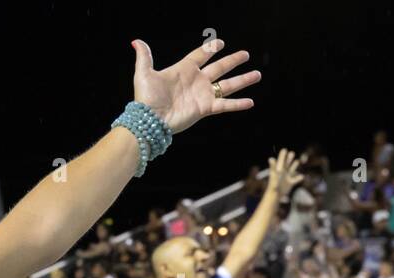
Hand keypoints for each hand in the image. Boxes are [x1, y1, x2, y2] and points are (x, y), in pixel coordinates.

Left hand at [132, 37, 259, 133]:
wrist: (150, 120)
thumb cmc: (146, 98)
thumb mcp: (144, 74)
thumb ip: (144, 57)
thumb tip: (136, 42)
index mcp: (183, 70)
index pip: (200, 56)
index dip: (210, 49)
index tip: (220, 43)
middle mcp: (196, 81)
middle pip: (219, 67)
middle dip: (232, 61)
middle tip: (245, 54)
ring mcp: (202, 95)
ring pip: (227, 85)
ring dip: (243, 80)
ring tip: (257, 74)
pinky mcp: (205, 108)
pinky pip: (225, 104)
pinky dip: (238, 104)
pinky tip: (250, 102)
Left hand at [266, 148, 302, 196]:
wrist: (275, 196)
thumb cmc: (273, 185)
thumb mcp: (274, 174)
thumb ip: (273, 166)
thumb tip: (271, 158)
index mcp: (279, 169)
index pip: (281, 159)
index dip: (283, 154)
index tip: (284, 150)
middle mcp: (283, 171)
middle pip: (288, 162)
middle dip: (290, 157)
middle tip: (292, 153)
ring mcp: (288, 176)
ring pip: (293, 168)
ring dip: (295, 165)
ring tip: (297, 161)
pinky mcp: (291, 182)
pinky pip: (297, 178)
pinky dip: (300, 177)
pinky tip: (301, 177)